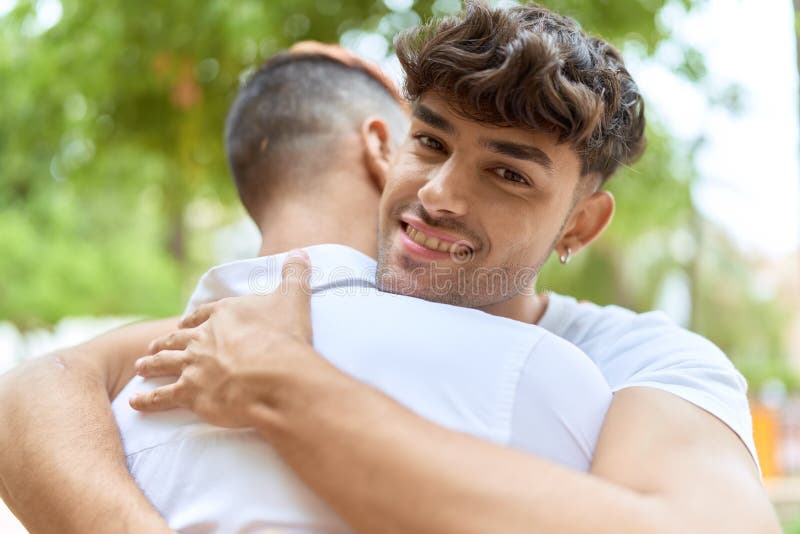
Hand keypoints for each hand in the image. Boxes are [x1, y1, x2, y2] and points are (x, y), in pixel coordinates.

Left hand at [129, 249, 320, 428]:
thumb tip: (301, 253)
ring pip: (165, 363)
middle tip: (152, 346)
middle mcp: (203, 338)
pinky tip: (134, 402)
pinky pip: (163, 397)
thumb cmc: (283, 337)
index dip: (194, 319)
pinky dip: (147, 400)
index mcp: (224, 315)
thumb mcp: (293, 298)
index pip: (204, 314)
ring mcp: (193, 366)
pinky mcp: (190, 393)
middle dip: (165, 341)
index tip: (185, 322)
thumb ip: (295, 276)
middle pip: (178, 338)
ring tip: (140, 367)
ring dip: (151, 364)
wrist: (273, 375)